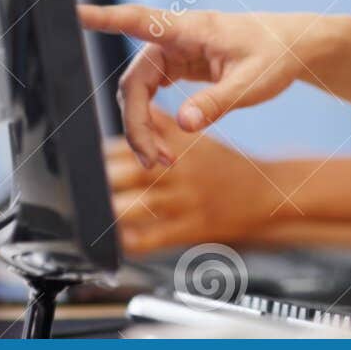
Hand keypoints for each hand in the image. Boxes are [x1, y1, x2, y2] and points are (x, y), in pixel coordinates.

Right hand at [78, 3, 332, 167]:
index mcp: (190, 29)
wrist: (297, 47)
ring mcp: (176, 52)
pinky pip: (152, 93)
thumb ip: (218, 102)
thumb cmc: (278, 54)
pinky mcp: (180, 65)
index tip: (73, 12)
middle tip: (156, 161)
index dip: (103, 18)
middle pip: (133, 81)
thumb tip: (182, 124)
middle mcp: (176, 37)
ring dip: (144, 127)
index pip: (137, 19)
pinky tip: (167, 144)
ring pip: (139, 91)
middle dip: (137, 123)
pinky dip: (154, 120)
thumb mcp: (252, 82)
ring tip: (164, 160)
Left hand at [106, 107, 286, 253]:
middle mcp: (181, 170)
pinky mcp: (190, 227)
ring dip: (112, 209)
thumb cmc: (226, 167)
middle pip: (128, 172)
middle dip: (101, 180)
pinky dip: (132, 240)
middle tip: (87, 188)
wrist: (264, 194)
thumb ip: (165, 126)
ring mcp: (185, 200)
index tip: (91, 160)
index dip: (105, 151)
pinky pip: (153, 237)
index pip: (132, 143)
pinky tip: (120, 238)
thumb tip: (137, 109)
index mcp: (182, 144)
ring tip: (96, 213)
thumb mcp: (198, 138)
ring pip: (135, 205)